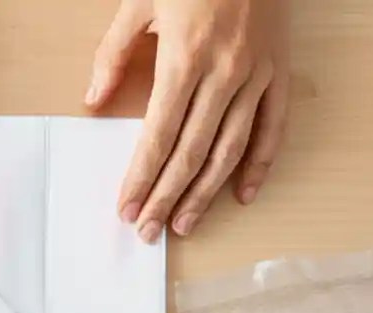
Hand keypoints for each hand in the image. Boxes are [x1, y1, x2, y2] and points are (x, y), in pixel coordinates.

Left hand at [86, 0, 289, 238]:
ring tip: (186, 224)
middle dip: (167, 197)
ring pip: (231, 149)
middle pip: (192, 153)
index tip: (126, 207)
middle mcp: (225, 74)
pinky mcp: (280, 73)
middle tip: (148, 231)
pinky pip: (273, 128)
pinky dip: (260, 165)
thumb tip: (92, 101)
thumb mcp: (138, 1)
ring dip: (206, 193)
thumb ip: (113, 54)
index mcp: (185, 56)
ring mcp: (257, 76)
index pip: (158, 134)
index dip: (141, 177)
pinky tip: (244, 195)